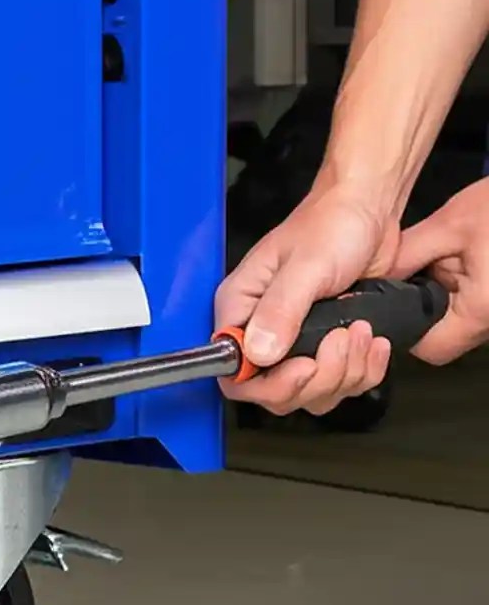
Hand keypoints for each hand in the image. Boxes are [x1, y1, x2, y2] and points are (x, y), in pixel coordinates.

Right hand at [215, 183, 399, 415]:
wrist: (368, 211)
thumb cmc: (331, 224)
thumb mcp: (305, 266)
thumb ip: (280, 310)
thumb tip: (258, 352)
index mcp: (241, 307)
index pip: (233, 371)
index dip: (267, 383)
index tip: (302, 368)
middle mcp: (263, 328)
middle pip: (275, 391)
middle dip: (317, 378)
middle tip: (340, 341)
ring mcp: (296, 340)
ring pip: (312, 392)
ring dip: (345, 372)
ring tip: (361, 332)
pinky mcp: (327, 344)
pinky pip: (341, 383)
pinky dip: (364, 370)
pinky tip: (371, 341)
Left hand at [388, 177, 488, 364]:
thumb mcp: (450, 224)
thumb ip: (407, 256)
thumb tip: (375, 278)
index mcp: (480, 311)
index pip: (430, 349)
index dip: (406, 331)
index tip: (392, 305)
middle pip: (447, 335)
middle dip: (427, 306)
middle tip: (422, 269)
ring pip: (464, 320)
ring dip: (448, 294)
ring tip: (451, 256)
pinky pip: (478, 305)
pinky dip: (466, 286)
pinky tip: (469, 256)